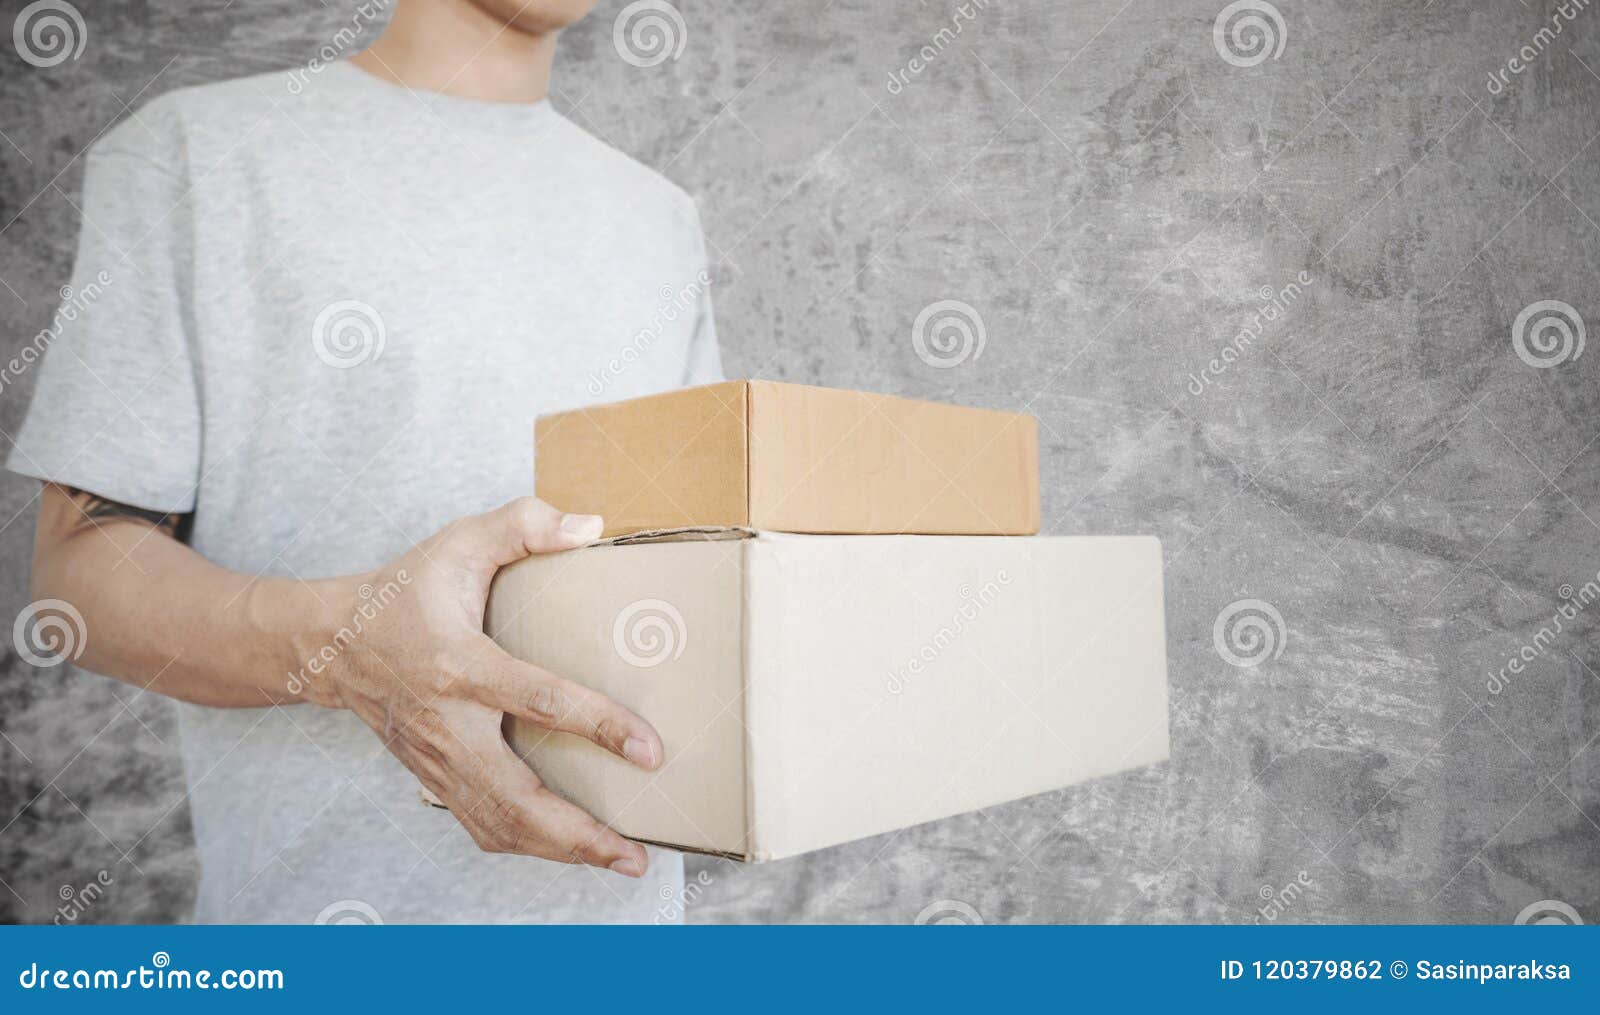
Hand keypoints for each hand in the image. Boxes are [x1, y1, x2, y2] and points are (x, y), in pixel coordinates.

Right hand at [296, 497, 661, 875]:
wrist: (329, 645)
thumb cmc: (402, 592)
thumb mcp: (458, 543)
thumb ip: (522, 525)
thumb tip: (591, 528)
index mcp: (458, 664)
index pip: (536, 700)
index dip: (597, 725)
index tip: (648, 750)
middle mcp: (447, 723)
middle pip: (515, 796)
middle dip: (578, 833)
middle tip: (635, 852)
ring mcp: (438, 760)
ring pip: (499, 824)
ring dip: (562, 850)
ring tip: (620, 860)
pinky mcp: (435, 778)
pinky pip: (481, 826)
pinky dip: (528, 846)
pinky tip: (568, 851)